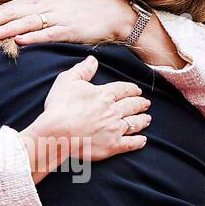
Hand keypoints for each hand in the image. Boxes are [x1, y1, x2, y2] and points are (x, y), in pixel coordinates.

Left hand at [0, 0, 135, 46]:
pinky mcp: (70, 29)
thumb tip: (19, 11)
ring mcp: (59, 16)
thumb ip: (39, 4)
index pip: (13, 4)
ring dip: (7, 28)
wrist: (116, 12)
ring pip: (28, 22)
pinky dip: (34, 37)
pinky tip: (19, 40)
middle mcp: (49, 2)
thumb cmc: (87, 6)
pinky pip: (49, 34)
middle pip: (14, 11)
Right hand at [19, 55, 150, 180]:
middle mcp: (113, 111)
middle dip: (140, 103)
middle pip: (132, 105)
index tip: (137, 90)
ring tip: (147, 119)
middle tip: (146, 103)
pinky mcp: (112, 146)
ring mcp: (114, 129)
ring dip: (142, 120)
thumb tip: (93, 59)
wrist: (57, 134)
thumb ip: (82, 70)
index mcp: (104, 95)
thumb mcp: (67, 81)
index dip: (132, 89)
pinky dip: (138, 142)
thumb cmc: (59, 107)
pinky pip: (130, 143)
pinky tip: (143, 140)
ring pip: (134, 123)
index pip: (123, 89)